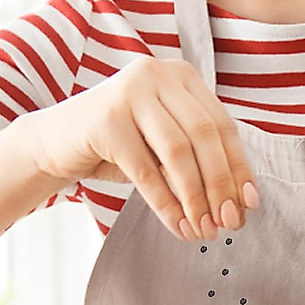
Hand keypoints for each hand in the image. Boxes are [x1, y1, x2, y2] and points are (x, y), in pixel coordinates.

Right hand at [22, 56, 258, 240]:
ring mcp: (129, 93)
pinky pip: (145, 170)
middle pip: (204, 136)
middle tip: (228, 223)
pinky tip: (177, 226)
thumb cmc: (117, 146)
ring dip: (195, 198)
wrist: (55, 143)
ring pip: (178, 152)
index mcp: (180, 75)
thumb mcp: (163, 145)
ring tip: (202, 230)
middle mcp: (156, 74)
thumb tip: (240, 203)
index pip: (221, 124)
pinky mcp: (106, 120)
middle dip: (220, 185)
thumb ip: (197, 158)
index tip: (249, 204)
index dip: (239, 167)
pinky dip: (165, 203)